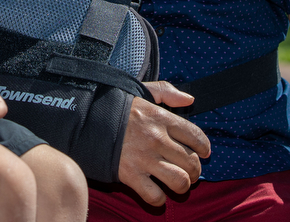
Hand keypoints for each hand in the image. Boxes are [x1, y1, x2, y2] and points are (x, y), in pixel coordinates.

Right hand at [117, 81, 211, 205]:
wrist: (85, 117)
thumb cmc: (116, 105)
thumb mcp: (141, 91)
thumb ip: (167, 92)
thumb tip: (189, 99)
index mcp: (160, 117)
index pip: (195, 135)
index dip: (204, 146)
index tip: (204, 152)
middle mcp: (156, 138)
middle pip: (191, 162)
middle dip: (195, 170)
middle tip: (190, 171)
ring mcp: (144, 158)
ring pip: (180, 181)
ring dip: (183, 185)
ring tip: (179, 182)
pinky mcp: (130, 175)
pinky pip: (155, 195)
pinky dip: (159, 198)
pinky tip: (158, 191)